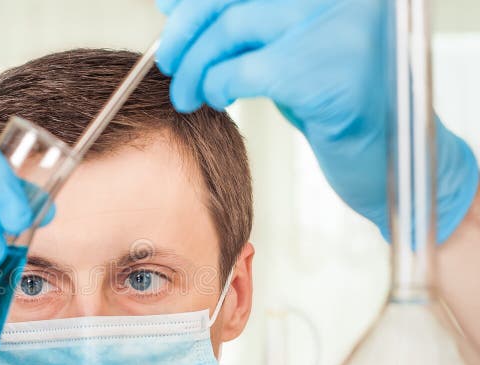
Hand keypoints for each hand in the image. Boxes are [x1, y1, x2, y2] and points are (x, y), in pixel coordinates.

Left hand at [156, 0, 477, 241]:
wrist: (382, 160)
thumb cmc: (334, 106)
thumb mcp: (284, 53)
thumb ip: (242, 28)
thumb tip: (174, 6)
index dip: (199, 1)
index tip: (171, 18)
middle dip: (187, 32)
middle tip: (170, 64)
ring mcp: (337, 26)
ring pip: (232, 30)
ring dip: (195, 67)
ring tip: (188, 94)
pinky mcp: (325, 70)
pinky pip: (245, 69)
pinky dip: (217, 85)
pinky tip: (216, 99)